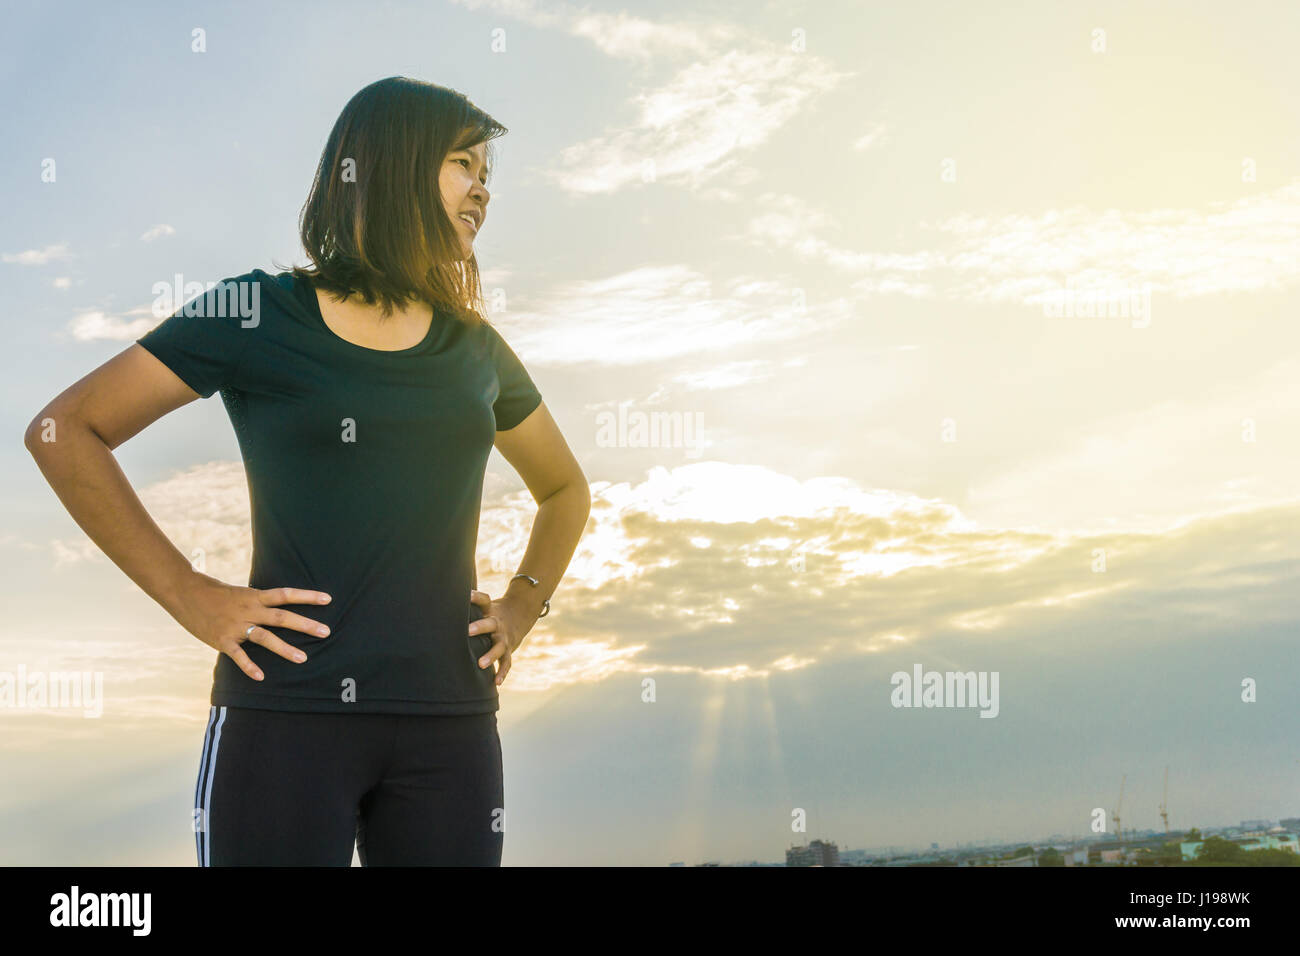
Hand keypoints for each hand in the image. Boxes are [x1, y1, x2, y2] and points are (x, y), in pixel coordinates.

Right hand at [170, 572, 332, 681]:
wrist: (185, 593)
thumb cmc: (215, 593)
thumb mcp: (241, 593)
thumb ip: (258, 602)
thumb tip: (278, 606)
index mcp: (254, 596)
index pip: (285, 594)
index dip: (307, 596)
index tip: (328, 599)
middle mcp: (248, 609)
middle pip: (281, 617)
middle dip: (305, 624)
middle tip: (326, 632)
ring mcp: (235, 625)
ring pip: (265, 637)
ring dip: (285, 648)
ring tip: (303, 658)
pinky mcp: (221, 640)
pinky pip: (238, 655)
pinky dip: (249, 666)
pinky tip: (260, 677)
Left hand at [469, 588, 533, 685]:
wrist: (518, 616)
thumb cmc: (489, 613)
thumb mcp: (482, 605)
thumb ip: (466, 606)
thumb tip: (437, 603)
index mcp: (489, 610)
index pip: (484, 600)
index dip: (476, 597)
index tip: (466, 595)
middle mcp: (497, 623)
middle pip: (490, 623)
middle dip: (480, 627)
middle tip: (467, 631)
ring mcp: (504, 637)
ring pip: (498, 646)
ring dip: (490, 655)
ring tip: (481, 664)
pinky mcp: (508, 650)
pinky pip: (506, 662)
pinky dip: (502, 672)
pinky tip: (496, 682)